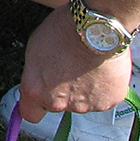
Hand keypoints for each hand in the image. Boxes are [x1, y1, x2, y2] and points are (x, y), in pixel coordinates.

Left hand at [17, 5, 133, 123]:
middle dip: (64, 90)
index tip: (42, 94)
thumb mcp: (35, 48)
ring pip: (83, 101)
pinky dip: (105, 86)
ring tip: (89, 63)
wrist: (97, 26)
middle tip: (71, 67)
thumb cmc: (65, 30)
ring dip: (85, 88)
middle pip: (59, 104)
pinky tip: (103, 67)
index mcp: (36, 90)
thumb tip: (39, 80)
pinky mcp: (109, 101)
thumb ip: (36, 73)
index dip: (37, 104)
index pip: (30, 114)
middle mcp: (59, 104)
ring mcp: (85, 106)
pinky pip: (105, 97)